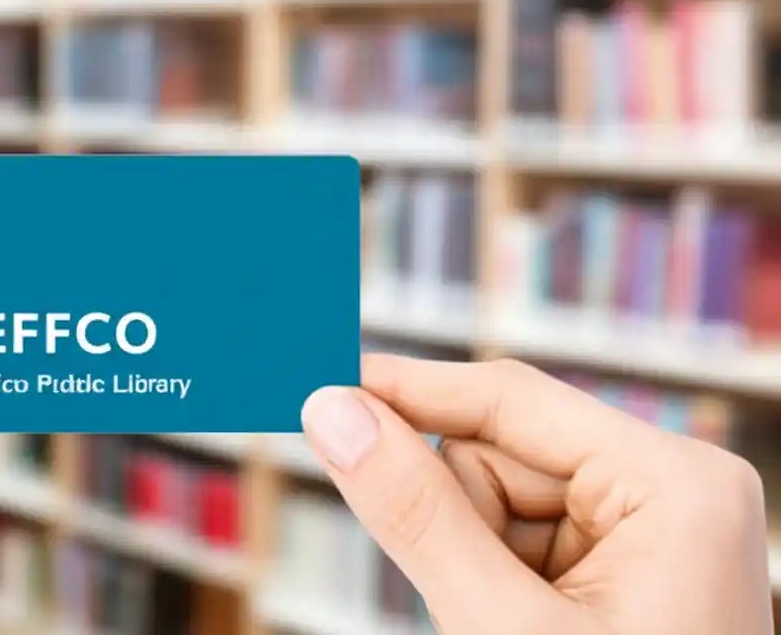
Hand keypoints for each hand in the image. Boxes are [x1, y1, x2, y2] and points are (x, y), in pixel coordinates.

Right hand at [302, 355, 772, 634]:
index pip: (508, 400)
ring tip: (516, 630)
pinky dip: (498, 581)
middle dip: (463, 523)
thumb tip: (332, 414)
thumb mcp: (504, 628)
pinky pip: (523, 539)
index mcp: (673, 482)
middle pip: (502, 455)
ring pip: (501, 500)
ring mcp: (653, 526)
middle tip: (485, 610)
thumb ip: (415, 514)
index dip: (405, 390)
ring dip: (478, 560)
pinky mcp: (628, 564)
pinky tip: (524, 628)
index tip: (317, 380)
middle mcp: (671, 488)